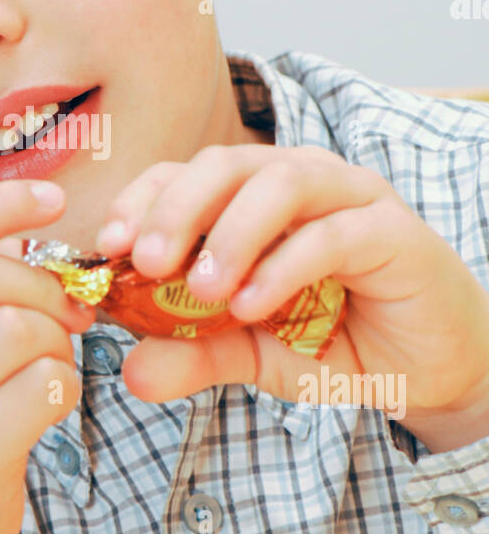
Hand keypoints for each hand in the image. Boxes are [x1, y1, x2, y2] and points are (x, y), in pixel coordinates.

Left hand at [94, 145, 488, 449]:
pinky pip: (332, 233)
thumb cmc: (336, 342)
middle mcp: (298, 180)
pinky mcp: (392, 230)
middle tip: (144, 260)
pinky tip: (254, 305)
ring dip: (231, 232)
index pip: (184, 174)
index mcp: (253, 195)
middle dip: (177, 207)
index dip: (142, 200)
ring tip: (201, 289)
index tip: (106, 245)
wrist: (427, 369)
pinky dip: (285, 266)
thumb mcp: (252, 353)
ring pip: (279, 181)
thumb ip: (194, 353)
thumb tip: (130, 371)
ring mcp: (349, 197)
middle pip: (224, 163)